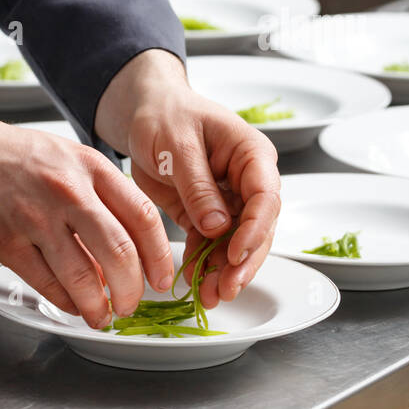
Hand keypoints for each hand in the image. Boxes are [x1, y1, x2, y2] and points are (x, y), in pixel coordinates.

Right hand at [0, 95, 179, 328]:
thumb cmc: (6, 155)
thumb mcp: (62, 156)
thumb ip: (95, 193)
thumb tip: (125, 243)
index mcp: (88, 165)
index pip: (142, 216)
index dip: (158, 256)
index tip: (162, 278)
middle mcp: (66, 189)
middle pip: (120, 252)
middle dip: (132, 290)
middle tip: (130, 304)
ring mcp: (35, 217)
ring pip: (84, 277)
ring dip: (99, 306)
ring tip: (101, 315)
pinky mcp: (6, 242)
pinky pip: (47, 284)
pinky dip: (65, 303)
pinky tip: (71, 305)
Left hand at [95, 49, 280, 307]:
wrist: (143, 112)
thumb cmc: (164, 114)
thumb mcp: (177, 143)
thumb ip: (197, 184)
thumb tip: (218, 226)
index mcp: (250, 154)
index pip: (265, 197)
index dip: (254, 230)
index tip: (236, 254)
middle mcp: (246, 180)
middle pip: (256, 228)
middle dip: (243, 262)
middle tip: (226, 288)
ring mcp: (228, 200)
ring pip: (236, 243)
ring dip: (225, 271)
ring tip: (210, 296)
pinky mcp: (205, 214)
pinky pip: (210, 243)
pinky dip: (204, 263)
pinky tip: (196, 282)